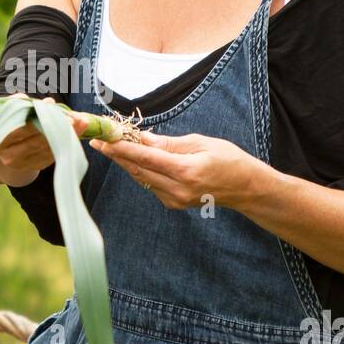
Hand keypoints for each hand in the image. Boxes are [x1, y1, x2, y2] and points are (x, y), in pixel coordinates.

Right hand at [0, 94, 89, 186]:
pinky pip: (55, 153)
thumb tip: (23, 98)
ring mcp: (25, 164)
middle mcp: (11, 156)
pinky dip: (68, 141)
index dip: (37, 116)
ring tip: (82, 121)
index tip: (51, 104)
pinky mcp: (37, 166)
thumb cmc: (5, 122)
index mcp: (0, 141)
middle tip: (74, 116)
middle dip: (58, 126)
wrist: (2, 145)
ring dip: (68, 134)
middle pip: (38, 140)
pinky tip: (78, 130)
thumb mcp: (5, 111)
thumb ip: (13, 104)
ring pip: (50, 147)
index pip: (21, 129)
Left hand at [88, 129, 259, 211]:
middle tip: (98, 140)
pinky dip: (141, 171)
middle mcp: (178, 189)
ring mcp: (175, 200)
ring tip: (110, 145)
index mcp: (186, 171)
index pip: (146, 158)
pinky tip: (133, 159)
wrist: (245, 189)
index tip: (103, 140)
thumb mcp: (201, 143)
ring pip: (142, 178)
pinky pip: (151, 185)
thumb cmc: (228, 160)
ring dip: (126, 162)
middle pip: (138, 170)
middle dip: (117, 154)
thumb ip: (168, 143)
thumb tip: (142, 139)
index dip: (122, 148)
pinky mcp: (174, 204)